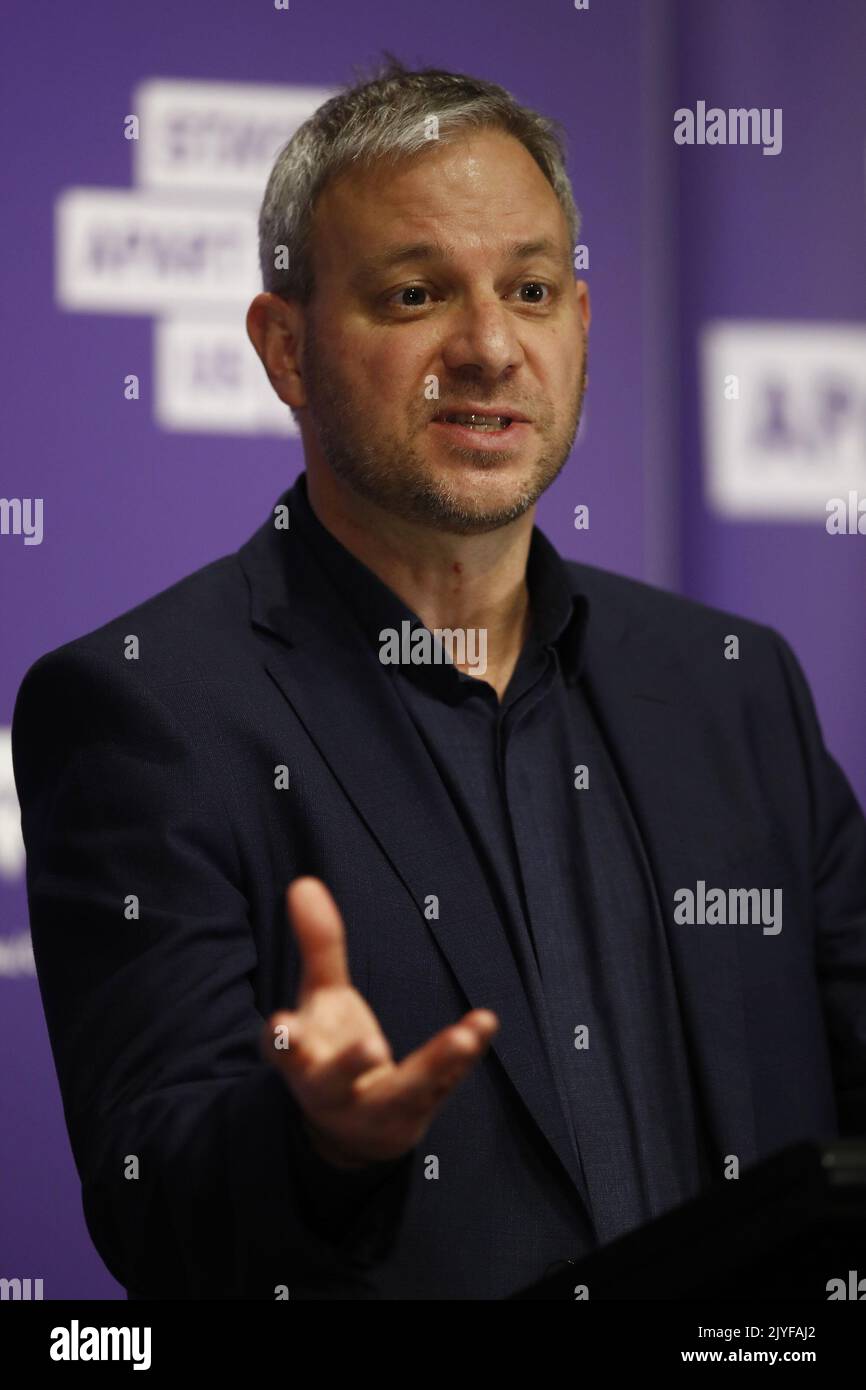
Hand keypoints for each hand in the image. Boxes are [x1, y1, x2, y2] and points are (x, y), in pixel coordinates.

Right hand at [261, 877, 498, 1167]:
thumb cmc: (329, 1050)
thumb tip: (304, 882)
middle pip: (338, 1081)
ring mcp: (378, 1107)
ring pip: (406, 1089)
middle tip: (372, 1047)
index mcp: (302, 1060)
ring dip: (434, 1063)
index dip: (283, 1040)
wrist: (349, 1133)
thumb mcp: (321, 999)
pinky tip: (485, 1023)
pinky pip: (445, 1082)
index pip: (285, 1052)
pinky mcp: (417, 1111)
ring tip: (461, 1037)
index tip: (285, 1027)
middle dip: (352, 1065)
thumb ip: (318, 947)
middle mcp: (334, 1089)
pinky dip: (466, 1053)